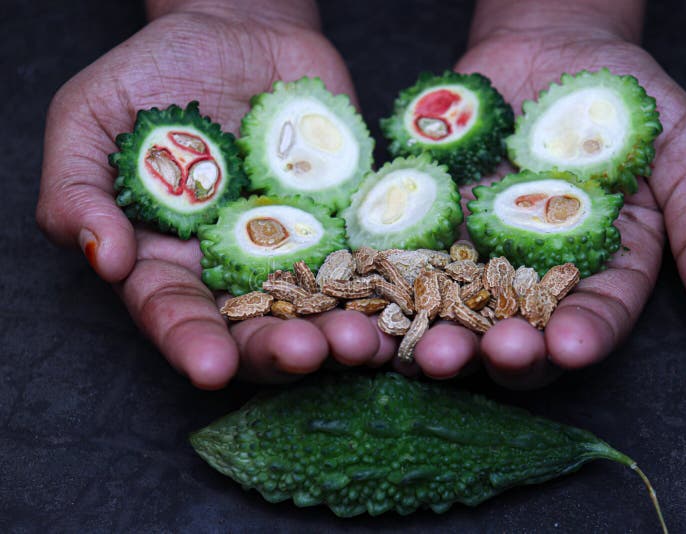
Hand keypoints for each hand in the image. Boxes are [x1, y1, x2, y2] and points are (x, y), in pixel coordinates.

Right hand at [37, 1, 398, 388]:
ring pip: (321, 307)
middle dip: (279, 349)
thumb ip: (76, 189)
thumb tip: (105, 257)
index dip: (191, 343)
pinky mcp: (349, 221)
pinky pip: (373, 258)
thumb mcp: (89, 116)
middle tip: (305, 354)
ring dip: (342, 332)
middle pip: (256, 327)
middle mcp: (238, 268)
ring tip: (363, 341)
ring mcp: (300, 247)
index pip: (175, 314)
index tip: (210, 367)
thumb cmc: (154, 73)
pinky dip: (390, 282)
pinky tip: (407, 300)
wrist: (237, 31)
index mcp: (171, 260)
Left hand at [403, 0, 685, 387]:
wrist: (551, 45)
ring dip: (438, 338)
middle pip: (519, 333)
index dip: (583, 337)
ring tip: (426, 351)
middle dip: (504, 352)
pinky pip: (404, 263)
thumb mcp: (685, 154)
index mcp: (602, 273)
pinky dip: (387, 287)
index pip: (595, 319)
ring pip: (454, 314)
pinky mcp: (428, 228)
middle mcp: (535, 279)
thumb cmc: (625, 100)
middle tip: (489, 356)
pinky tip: (372, 302)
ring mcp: (476, 256)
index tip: (568, 346)